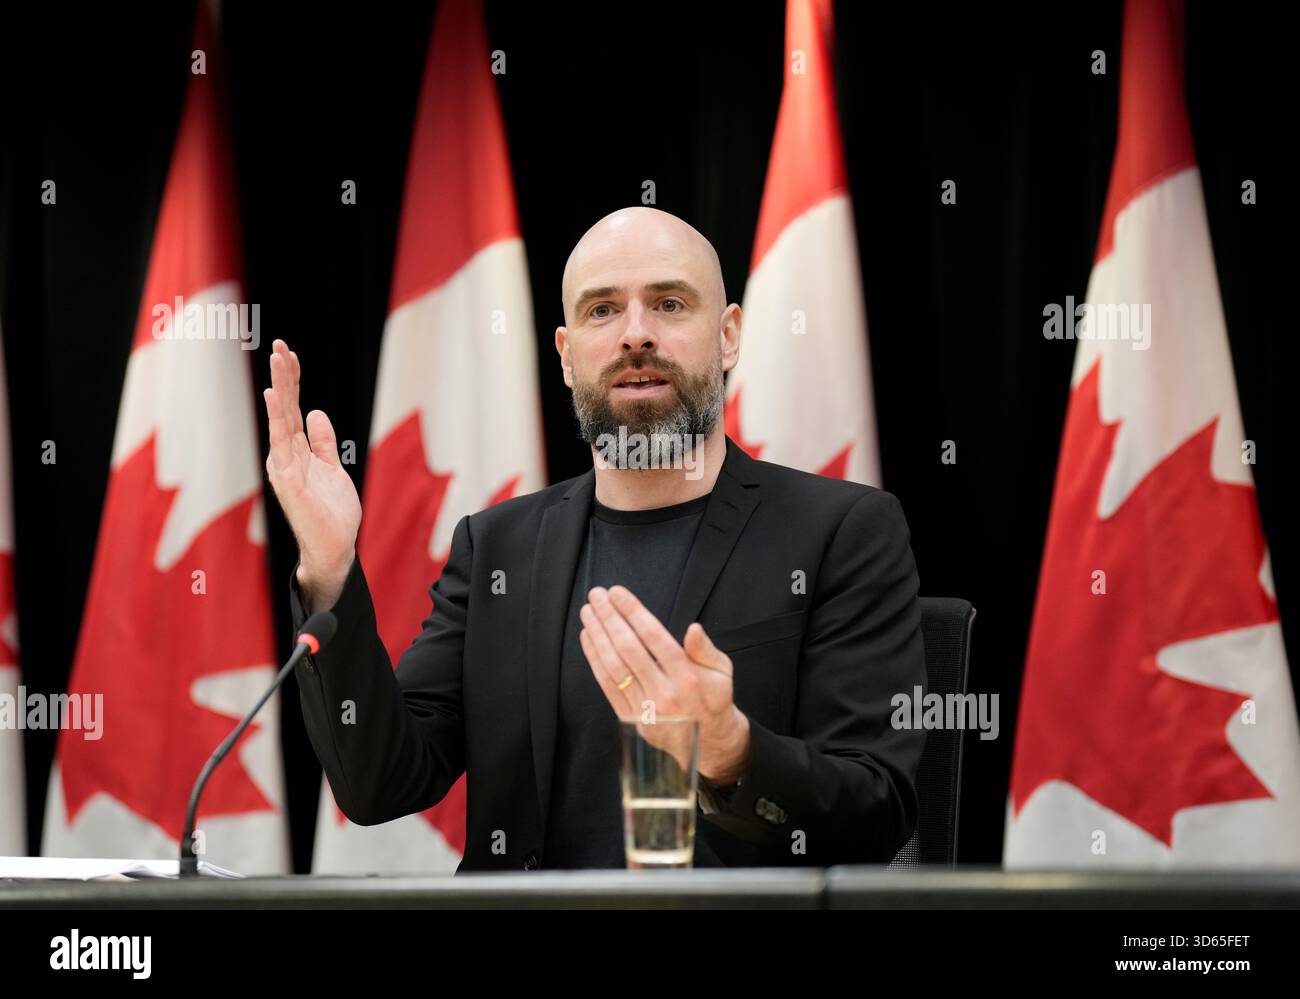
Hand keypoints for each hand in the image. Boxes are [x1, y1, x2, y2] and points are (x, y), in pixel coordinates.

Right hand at [262, 339, 361, 608]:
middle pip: (286, 408)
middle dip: (284, 376)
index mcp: (298, 452)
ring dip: (281, 388)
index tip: (289, 354)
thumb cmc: (332, 513)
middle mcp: (286, 455)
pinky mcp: (289, 479)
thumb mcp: (333, 468)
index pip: (294, 410)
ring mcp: (285, 466)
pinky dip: (279, 418)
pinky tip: (276, 396)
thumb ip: (324, 442)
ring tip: (278, 359)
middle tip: (280, 344)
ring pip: (282, 419)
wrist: (335, 548)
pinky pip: (283, 443)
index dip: (293, 382)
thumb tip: (316, 412)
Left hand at [578, 585, 750, 782]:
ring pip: (614, 666)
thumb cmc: (713, 699)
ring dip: (598, 636)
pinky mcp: (630, 720)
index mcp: (687, 678)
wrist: (708, 741)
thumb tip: (693, 628)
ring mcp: (644, 708)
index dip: (633, 612)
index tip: (618, 593)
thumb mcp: (722, 671)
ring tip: (588, 612)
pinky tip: (589, 639)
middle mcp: (664, 693)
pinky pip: (607, 685)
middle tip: (597, 595)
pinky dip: (595, 660)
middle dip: (610, 618)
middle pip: (629, 648)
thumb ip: (705, 649)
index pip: (654, 637)